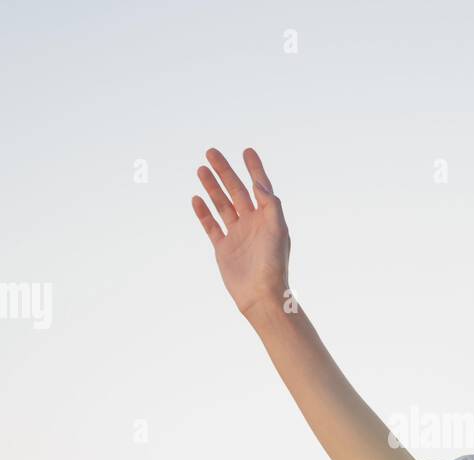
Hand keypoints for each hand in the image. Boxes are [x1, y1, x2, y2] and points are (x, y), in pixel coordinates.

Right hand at [191, 147, 291, 320]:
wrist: (261, 295)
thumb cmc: (273, 263)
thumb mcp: (277, 228)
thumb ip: (270, 203)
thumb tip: (258, 183)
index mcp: (268, 217)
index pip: (260, 187)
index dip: (254, 168)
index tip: (247, 151)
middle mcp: (252, 223)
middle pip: (236, 191)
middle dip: (225, 171)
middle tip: (211, 152)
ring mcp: (237, 235)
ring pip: (222, 205)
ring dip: (212, 187)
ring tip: (201, 169)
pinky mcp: (224, 248)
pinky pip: (211, 225)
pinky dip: (203, 212)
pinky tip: (196, 198)